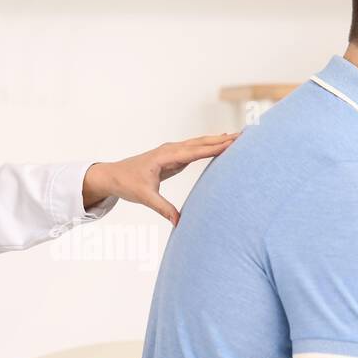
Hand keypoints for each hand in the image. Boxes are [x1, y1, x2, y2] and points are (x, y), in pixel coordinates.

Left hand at [82, 132, 242, 225]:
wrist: (113, 175)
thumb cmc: (127, 184)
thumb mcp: (145, 197)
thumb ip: (163, 209)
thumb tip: (178, 223)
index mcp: (165, 157)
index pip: (194, 151)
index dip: (213, 147)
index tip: (231, 143)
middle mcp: (170, 150)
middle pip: (200, 143)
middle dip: (221, 139)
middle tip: (243, 134)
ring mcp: (172, 152)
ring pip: (198, 144)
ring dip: (217, 140)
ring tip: (237, 137)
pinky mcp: (174, 158)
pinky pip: (194, 150)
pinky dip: (208, 147)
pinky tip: (219, 145)